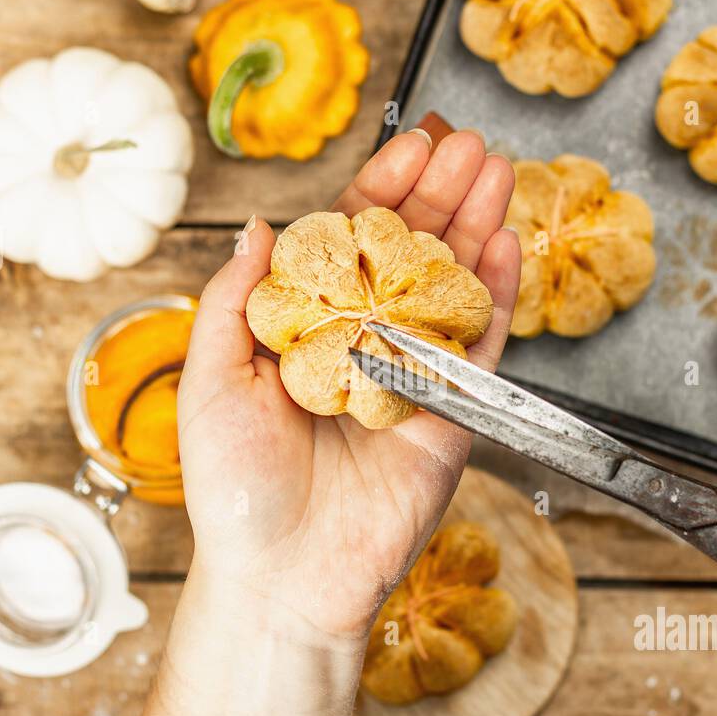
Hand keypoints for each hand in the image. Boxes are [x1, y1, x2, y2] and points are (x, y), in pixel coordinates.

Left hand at [177, 128, 519, 638]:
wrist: (283, 574)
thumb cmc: (236, 488)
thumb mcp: (212, 381)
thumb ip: (233, 300)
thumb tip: (255, 224)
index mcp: (309, 329)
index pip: (349, 245)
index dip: (378, 193)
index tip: (406, 146)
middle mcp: (364, 342)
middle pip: (410, 254)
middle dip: (439, 195)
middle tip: (466, 142)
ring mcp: (412, 376)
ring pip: (451, 288)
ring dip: (476, 227)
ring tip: (496, 168)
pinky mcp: (451, 414)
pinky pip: (481, 347)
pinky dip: (496, 295)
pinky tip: (504, 243)